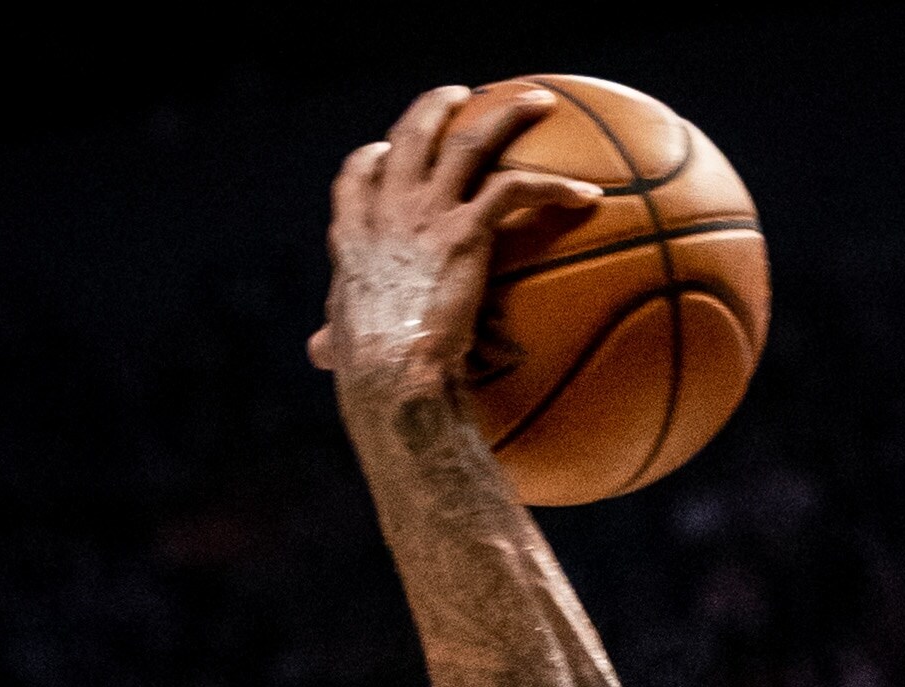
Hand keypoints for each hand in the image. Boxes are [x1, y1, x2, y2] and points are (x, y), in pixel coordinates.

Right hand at [310, 84, 596, 411]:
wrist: (389, 371)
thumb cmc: (366, 371)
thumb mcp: (340, 343)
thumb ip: (333, 338)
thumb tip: (317, 352)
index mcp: (354, 234)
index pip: (358, 176)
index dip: (376, 157)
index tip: (386, 150)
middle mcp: (389, 209)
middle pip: (413, 137)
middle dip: (437, 108)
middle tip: (461, 96)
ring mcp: (427, 213)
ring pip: (471, 142)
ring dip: (508, 116)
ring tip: (539, 103)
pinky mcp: (465, 230)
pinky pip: (515, 190)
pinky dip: (553, 187)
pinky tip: (586, 194)